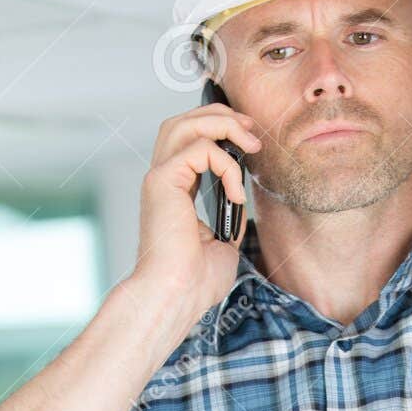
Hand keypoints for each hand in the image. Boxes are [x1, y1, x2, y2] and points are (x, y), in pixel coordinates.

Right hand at [131, 103, 262, 321]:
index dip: (219, 129)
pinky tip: (235, 194)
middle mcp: (163, 179)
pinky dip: (227, 166)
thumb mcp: (223, 242)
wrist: (176, 295)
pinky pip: (201, 150)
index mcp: (174, 190)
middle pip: (183, 120)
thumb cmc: (194, 281)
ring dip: (224, 126)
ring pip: (187, 124)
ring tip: (251, 145)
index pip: (189, 140)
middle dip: (221, 115)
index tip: (249, 140)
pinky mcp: (163, 181)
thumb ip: (229, 215)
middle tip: (252, 129)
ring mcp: (160, 178)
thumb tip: (241, 197)